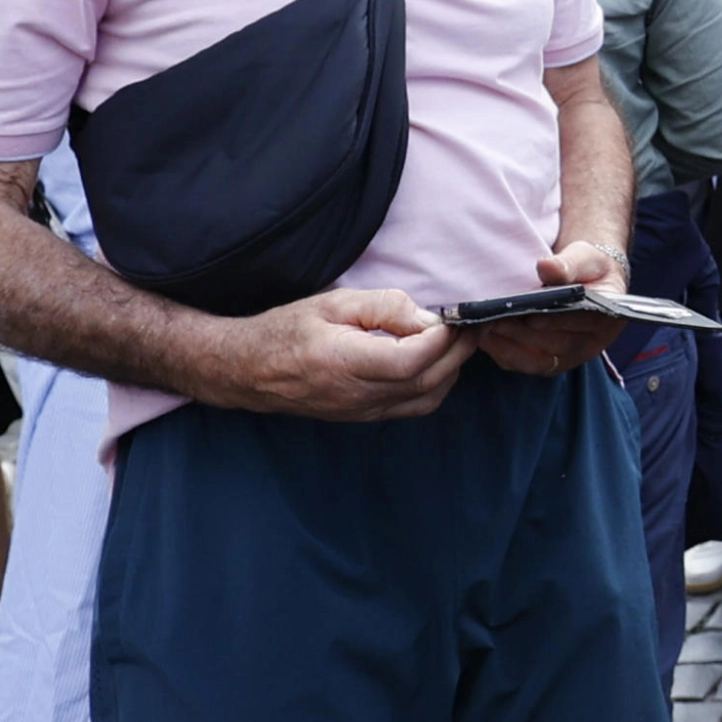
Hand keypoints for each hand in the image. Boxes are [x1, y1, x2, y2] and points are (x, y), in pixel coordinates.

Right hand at [204, 288, 474, 420]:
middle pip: (427, 382)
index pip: (410, 361)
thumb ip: (383, 307)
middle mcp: (355, 395)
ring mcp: (361, 412)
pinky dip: (436, 385)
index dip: (441, 340)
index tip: (453, 317)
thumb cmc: (287, 330)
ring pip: (426, 399)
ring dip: (451, 371)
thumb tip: (428, 318)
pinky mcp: (364, 418)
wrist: (249, 370)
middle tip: (472, 326)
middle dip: (458, 353)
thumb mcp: (333, 303)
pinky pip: (413, 407)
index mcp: (343, 363)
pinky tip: (437, 361)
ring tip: (457, 341)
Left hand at [477, 242, 628, 377]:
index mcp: (607, 317)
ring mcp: (571, 356)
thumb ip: (568, 263)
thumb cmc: (588, 267)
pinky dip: (506, 355)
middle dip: (524, 335)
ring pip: (540, 362)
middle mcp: (592, 343)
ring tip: (485, 329)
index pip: (581, 322)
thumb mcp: (585, 257)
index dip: (555, 321)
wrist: (589, 280)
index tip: (528, 316)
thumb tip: (546, 266)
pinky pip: (527, 365)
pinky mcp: (552, 362)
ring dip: (511, 348)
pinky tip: (486, 339)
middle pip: (558, 345)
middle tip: (494, 320)